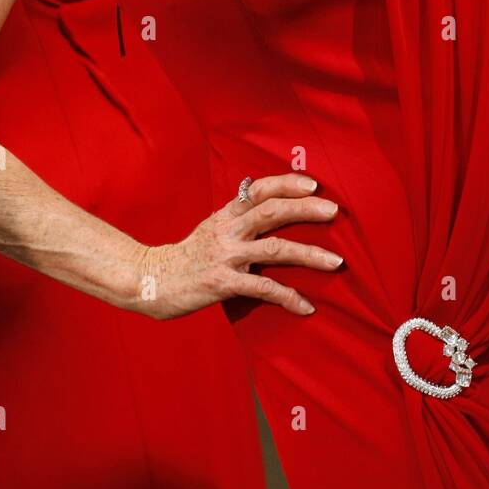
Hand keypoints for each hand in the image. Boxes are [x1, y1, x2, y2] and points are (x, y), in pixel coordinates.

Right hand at [133, 172, 341, 319]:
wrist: (152, 280)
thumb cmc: (189, 255)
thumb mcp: (212, 227)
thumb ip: (239, 217)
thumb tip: (271, 205)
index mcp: (226, 214)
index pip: (259, 189)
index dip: (287, 183)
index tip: (313, 183)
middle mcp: (227, 230)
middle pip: (272, 211)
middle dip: (306, 209)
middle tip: (334, 210)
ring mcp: (226, 257)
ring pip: (275, 249)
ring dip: (309, 254)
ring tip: (336, 261)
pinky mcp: (223, 284)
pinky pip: (263, 289)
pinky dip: (288, 297)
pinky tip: (306, 306)